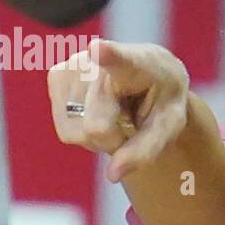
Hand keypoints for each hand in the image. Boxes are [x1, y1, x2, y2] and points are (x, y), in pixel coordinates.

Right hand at [48, 41, 191, 182]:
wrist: (150, 75)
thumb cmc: (162, 101)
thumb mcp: (168, 127)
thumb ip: (145, 150)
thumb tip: (112, 176)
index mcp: (137, 62)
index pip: (119, 58)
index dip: (108, 55)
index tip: (98, 49)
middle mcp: (98, 59)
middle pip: (97, 127)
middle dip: (114, 139)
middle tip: (130, 121)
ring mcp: (72, 66)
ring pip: (77, 133)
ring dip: (99, 137)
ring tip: (116, 113)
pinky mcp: (55, 76)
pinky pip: (66, 132)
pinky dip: (83, 133)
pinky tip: (98, 111)